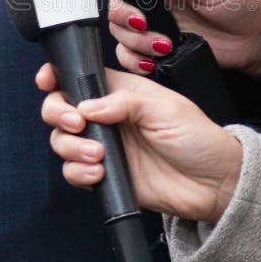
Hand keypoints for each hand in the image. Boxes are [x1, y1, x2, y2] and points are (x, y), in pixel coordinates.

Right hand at [37, 64, 241, 222]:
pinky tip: (98, 173)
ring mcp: (104, 146)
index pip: (78, 78)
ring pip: (62, 141)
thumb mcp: (166, 108)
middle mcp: (106, 117)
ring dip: (71, 147)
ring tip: (99, 155)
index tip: (47, 81)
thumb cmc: (198, 138)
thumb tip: (87, 106)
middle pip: (59, 108)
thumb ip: (124, 102)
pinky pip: (73, 172)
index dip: (56, 77)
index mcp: (120, 92)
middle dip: (57, 114)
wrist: (213, 184)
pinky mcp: (104, 175)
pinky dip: (78, 172)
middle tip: (76, 124)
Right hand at [108, 0, 260, 85]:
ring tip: (163, 46)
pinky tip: (152, 62)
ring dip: (134, 41)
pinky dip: (133, 61)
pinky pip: (126, 54)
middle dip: (121, 15)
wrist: (256, 39)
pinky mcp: (153, 45)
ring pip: (117, 29)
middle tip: (142, 24)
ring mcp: (150, 19)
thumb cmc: (241, 0)